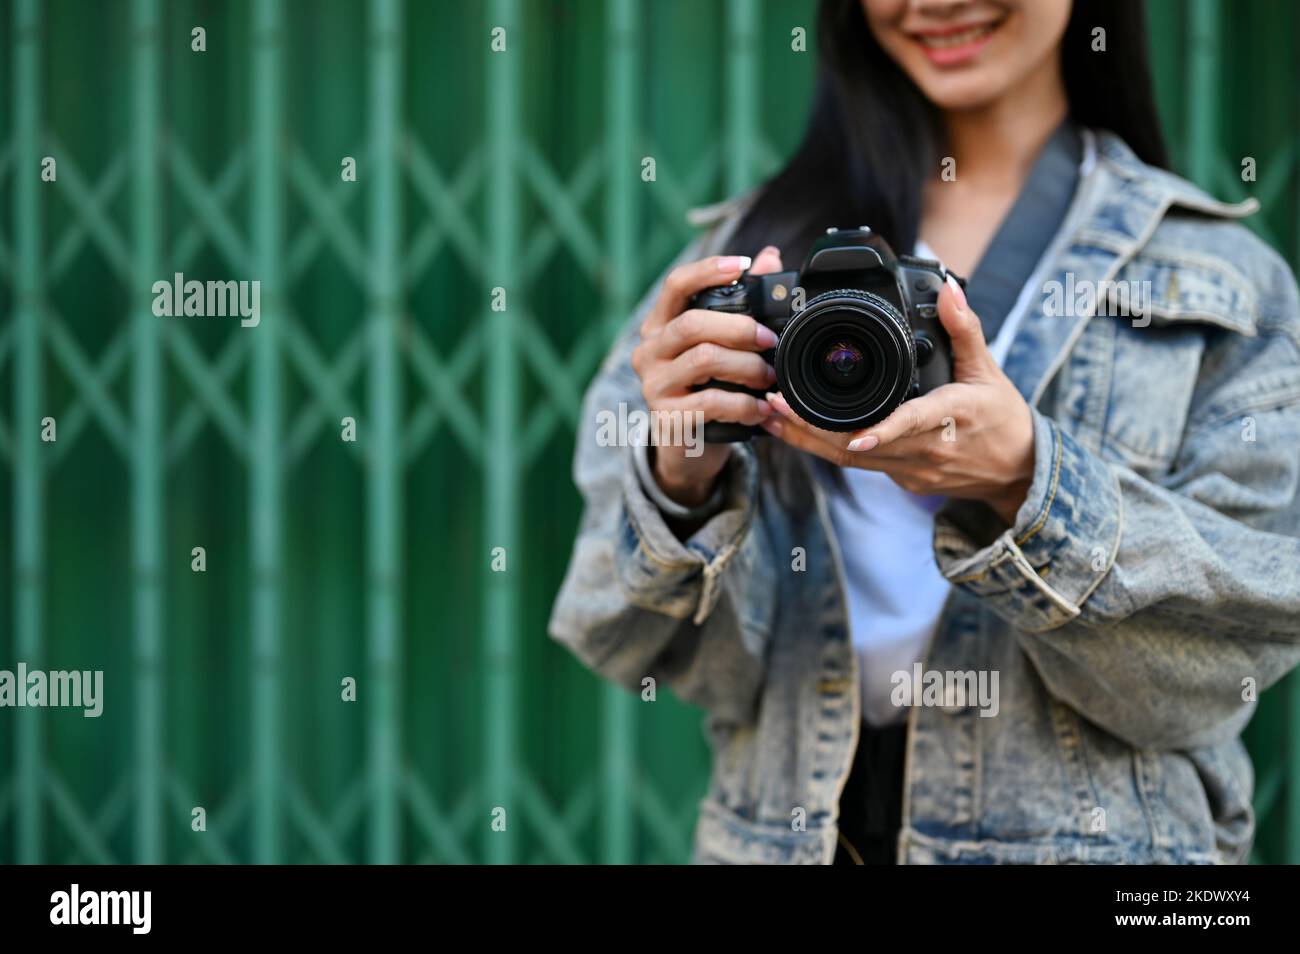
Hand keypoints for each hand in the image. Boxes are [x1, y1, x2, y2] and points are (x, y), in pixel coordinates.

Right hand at [631, 246, 784, 506]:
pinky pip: (710, 403)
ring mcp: (653, 386)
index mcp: (660, 325)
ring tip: (770, 377)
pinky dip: (745, 405)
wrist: (689, 445)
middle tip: (770, 340)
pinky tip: (763, 409)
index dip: (708, 270)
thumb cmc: (708, 387)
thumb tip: (771, 257)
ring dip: (747, 367)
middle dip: (739, 328)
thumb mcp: (721, 346)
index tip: (743, 265)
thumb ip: (742, 302)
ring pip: (704, 360)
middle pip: (692, 323)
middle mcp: (648, 352)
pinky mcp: (666, 418)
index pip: (675, 285)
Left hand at [761, 275, 1035, 525]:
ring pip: (852, 460)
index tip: (853, 434)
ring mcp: (912, 469)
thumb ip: (965, 328)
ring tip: (771, 416)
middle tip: (776, 404)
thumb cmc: (1001, 417)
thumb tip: (948, 289)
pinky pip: (857, 465)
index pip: (916, 423)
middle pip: (863, 446)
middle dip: (815, 428)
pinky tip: (794, 434)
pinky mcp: (902, 479)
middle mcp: (928, 449)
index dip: (884, 431)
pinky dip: (824, 449)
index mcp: (953, 416)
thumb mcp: (989, 369)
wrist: (1015, 470)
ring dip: (808, 440)